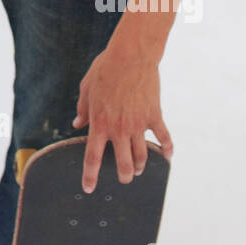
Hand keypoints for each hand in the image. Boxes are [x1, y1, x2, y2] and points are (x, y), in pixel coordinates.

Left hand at [73, 37, 172, 192]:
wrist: (130, 56)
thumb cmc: (105, 69)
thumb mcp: (87, 88)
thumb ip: (83, 109)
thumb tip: (77, 124)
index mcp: (100, 123)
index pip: (92, 157)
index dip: (90, 176)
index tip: (89, 188)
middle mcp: (119, 129)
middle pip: (123, 164)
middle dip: (124, 176)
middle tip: (124, 178)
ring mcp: (138, 124)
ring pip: (142, 156)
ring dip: (141, 166)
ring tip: (139, 169)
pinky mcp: (154, 116)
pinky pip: (163, 137)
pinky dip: (166, 149)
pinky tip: (167, 156)